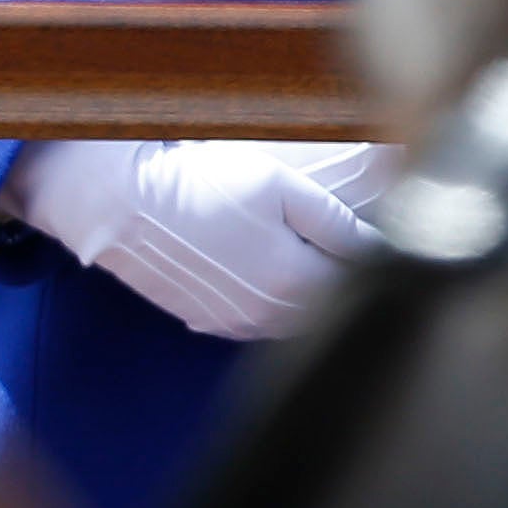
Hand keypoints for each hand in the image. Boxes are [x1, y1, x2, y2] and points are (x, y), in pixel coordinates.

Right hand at [0, 138, 388, 340]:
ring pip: (295, 317)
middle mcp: (271, 316)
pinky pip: (259, 319)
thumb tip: (386, 249)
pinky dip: (269, 298)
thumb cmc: (201, 184)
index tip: (384, 231)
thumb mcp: (280, 186)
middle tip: (343, 238)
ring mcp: (238, 324)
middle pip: (330, 305)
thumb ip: (337, 223)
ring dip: (306, 290)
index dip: (377, 255)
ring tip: (300, 248)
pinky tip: (257, 264)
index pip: (361, 280)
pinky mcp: (211, 322)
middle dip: (344, 276)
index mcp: (296, 282)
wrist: (121, 204)